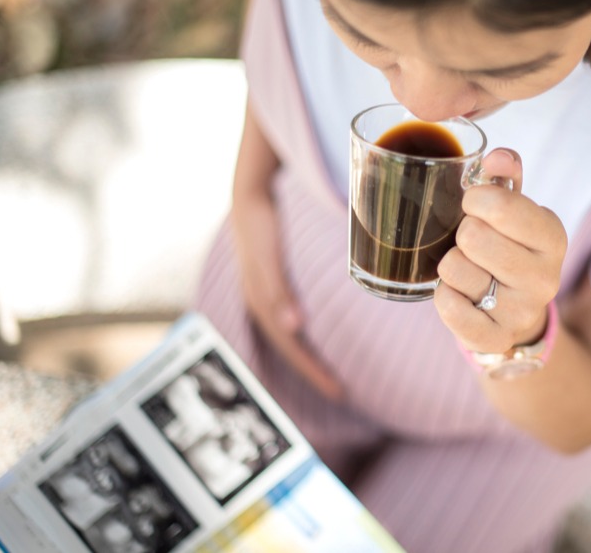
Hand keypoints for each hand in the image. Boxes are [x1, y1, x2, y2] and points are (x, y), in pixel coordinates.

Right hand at [230, 188, 342, 399]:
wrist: (249, 196)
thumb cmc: (262, 227)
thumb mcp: (268, 258)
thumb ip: (278, 291)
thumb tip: (293, 328)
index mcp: (262, 305)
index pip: (292, 349)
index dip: (313, 371)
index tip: (339, 392)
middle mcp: (263, 305)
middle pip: (291, 348)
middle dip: (313, 372)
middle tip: (341, 394)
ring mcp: (267, 297)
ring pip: (290, 337)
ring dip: (309, 357)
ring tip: (333, 376)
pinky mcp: (274, 287)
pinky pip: (290, 321)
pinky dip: (305, 336)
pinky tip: (319, 338)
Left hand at [434, 148, 566, 354]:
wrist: (516, 314)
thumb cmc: (509, 248)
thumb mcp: (514, 209)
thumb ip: (505, 176)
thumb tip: (497, 157)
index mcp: (552, 236)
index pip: (501, 205)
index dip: (474, 199)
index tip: (474, 205)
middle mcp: (545, 276)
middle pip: (472, 236)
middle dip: (462, 234)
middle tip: (473, 243)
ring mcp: (522, 312)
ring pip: (453, 269)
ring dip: (451, 265)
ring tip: (470, 270)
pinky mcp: (495, 339)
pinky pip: (447, 307)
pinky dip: (444, 296)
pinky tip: (461, 295)